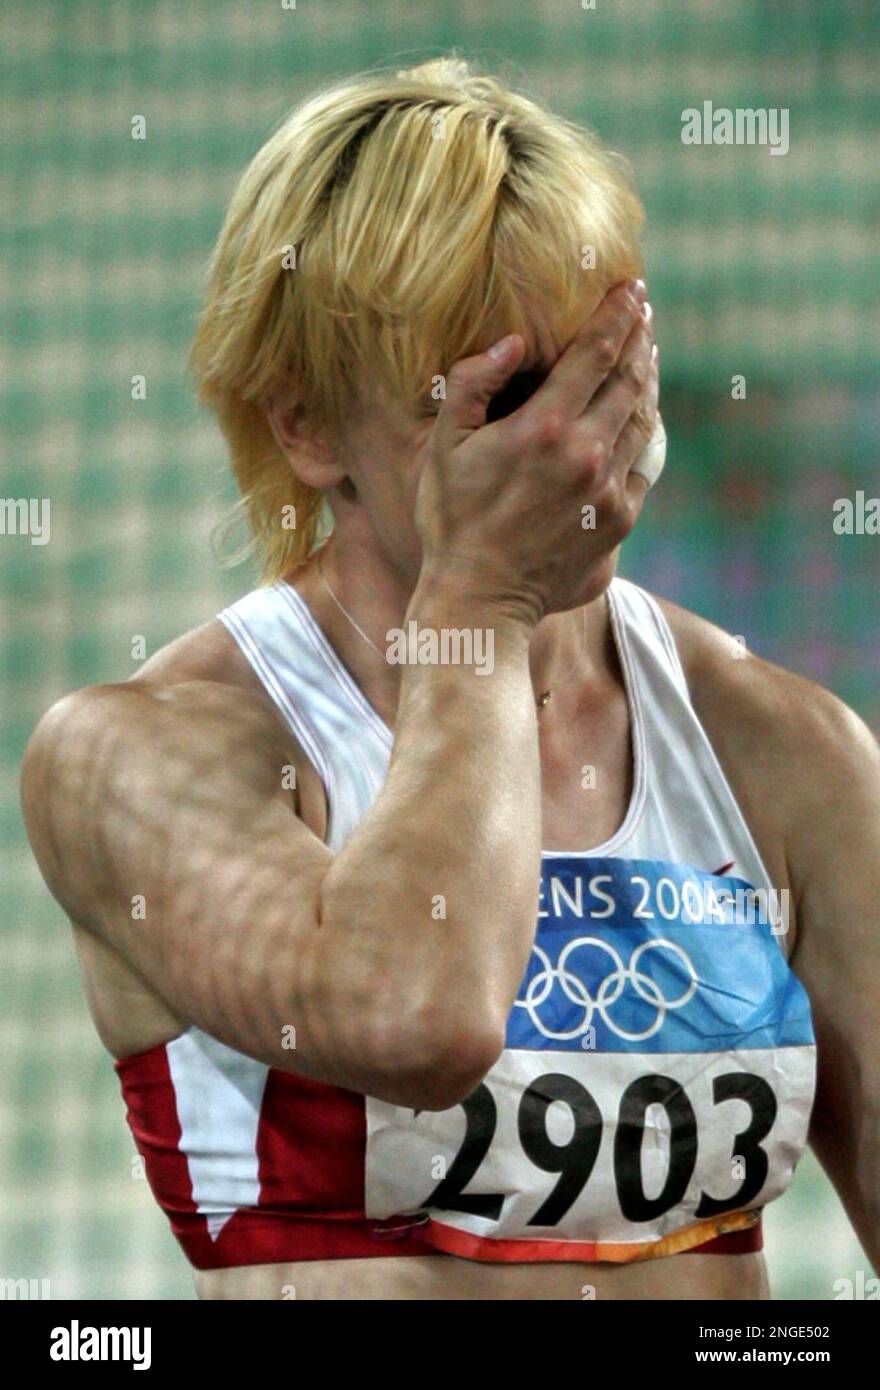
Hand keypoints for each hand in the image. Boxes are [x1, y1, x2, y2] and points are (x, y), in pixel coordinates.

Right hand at [415, 280, 658, 623]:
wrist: (480, 597)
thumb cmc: (452, 519)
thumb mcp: (445, 445)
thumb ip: (473, 383)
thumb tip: (514, 341)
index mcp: (546, 426)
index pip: (597, 353)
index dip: (618, 315)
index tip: (632, 288)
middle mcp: (587, 453)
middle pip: (631, 379)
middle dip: (640, 339)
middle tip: (642, 313)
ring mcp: (609, 489)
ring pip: (643, 419)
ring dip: (647, 381)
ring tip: (645, 355)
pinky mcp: (620, 520)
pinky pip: (643, 464)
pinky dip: (644, 432)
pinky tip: (637, 417)